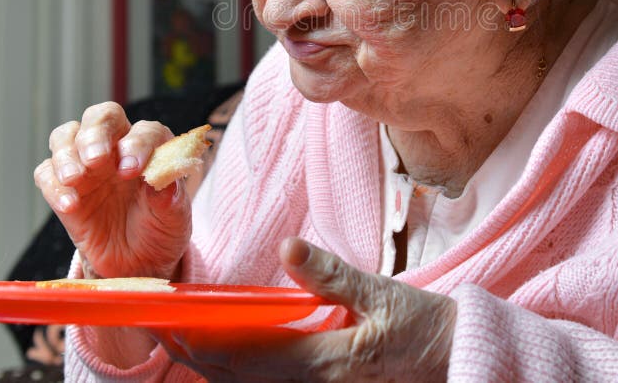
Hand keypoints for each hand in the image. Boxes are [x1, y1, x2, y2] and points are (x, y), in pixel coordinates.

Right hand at [33, 102, 190, 279]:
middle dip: (96, 133)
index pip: (144, 131)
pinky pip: (47, 174)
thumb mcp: (174, 218)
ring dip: (67, 153)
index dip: (138, 144)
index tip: (132, 169)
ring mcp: (88, 165)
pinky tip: (70, 205)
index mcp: (151, 148)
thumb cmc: (160, 228)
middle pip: (102, 117)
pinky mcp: (64, 187)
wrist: (137, 261)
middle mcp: (118, 147)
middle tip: (97, 159)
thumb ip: (169, 198)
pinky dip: (53, 185)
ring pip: (66, 135)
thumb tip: (163, 183)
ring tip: (75, 178)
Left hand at [159, 238, 456, 381]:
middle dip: (193, 352)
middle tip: (163, 324)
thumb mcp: (379, 294)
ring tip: (184, 334)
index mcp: (322, 363)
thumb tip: (286, 248)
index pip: (243, 355)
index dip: (200, 340)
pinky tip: (230, 349)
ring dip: (212, 361)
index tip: (170, 319)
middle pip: (235, 376)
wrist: (454, 359)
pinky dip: (240, 367)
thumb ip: (329, 275)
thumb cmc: (422, 326)